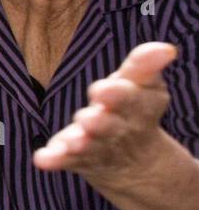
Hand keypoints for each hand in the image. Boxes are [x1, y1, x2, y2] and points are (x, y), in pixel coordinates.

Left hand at [34, 43, 177, 184]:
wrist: (135, 160)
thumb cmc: (132, 109)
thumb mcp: (143, 86)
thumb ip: (144, 66)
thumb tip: (166, 49)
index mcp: (137, 108)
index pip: (132, 100)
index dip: (119, 94)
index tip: (103, 88)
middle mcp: (117, 130)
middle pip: (109, 126)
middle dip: (100, 121)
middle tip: (88, 117)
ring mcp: (96, 146)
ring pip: (88, 145)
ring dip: (79, 142)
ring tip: (73, 141)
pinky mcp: (75, 158)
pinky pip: (65, 160)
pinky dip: (55, 159)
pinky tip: (43, 158)